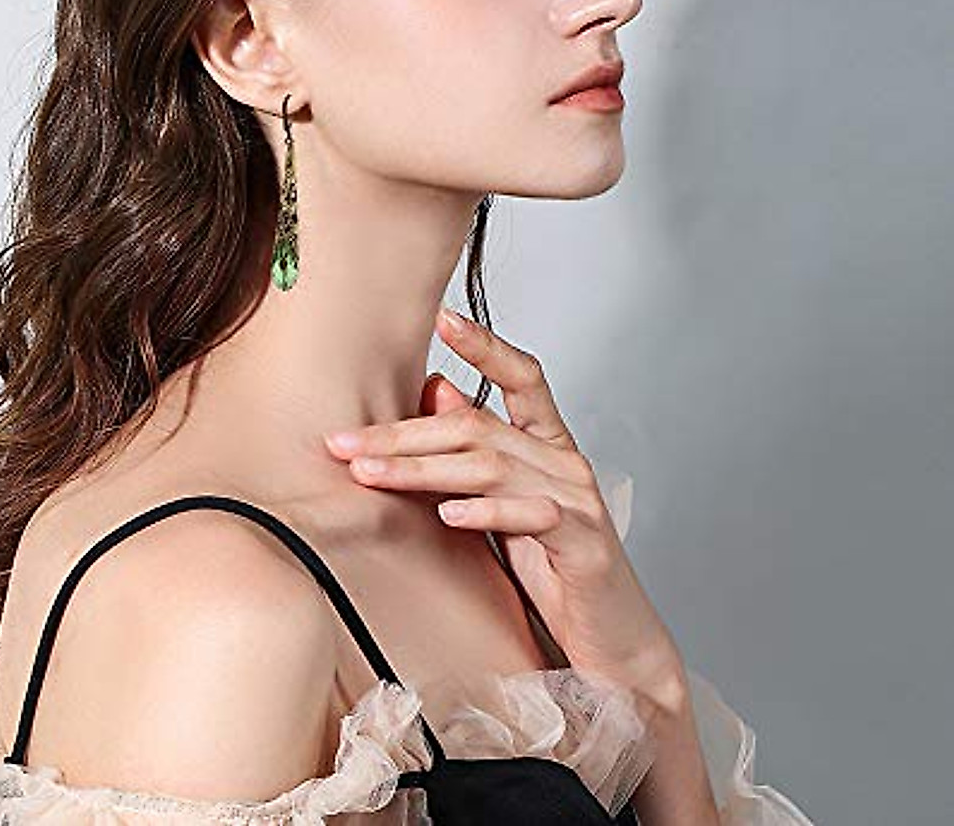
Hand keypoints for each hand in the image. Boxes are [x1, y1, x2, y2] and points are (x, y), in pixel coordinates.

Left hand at [324, 305, 687, 716]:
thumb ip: (478, 448)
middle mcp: (564, 462)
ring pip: (492, 466)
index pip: (524, 377)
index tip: (443, 318)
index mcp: (549, 444)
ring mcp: (578, 501)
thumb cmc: (556, 569)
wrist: (613, 642)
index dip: (486, 345)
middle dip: (404, 433)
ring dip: (423, 469)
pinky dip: (487, 513)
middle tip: (347, 442)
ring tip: (372, 476)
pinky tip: (449, 514)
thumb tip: (438, 388)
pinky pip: (532, 517)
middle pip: (478, 427)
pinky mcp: (584, 545)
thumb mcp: (506, 501)